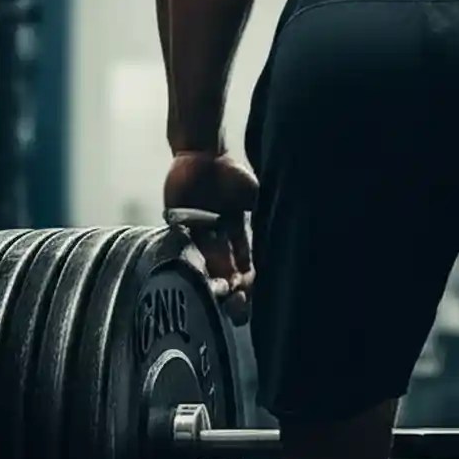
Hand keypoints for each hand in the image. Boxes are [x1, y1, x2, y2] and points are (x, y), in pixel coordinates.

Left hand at [163, 152, 258, 325]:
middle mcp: (214, 236)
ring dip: (211, 280)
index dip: (248, 280)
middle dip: (231, 288)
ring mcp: (195, 231)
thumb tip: (282, 232)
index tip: (253, 293)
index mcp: (234, 231)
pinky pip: (181, 245)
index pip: (243, 261)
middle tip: (237, 307)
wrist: (201, 151)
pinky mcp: (176, 222)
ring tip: (219, 295)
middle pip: (223, 268)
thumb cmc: (229, 172)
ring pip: (204, 262)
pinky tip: (196, 275)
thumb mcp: (253, 194)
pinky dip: (188, 259)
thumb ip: (260, 213)